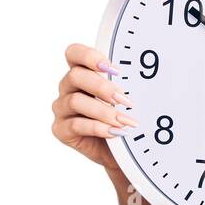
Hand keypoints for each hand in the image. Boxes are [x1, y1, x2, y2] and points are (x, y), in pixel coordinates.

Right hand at [51, 42, 137, 172]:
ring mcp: (62, 109)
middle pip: (75, 76)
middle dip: (102, 87)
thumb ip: (124, 85)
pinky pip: (76, 125)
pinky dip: (98, 128)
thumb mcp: (125, 99)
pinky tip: (115, 132)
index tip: (113, 69)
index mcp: (82, 73)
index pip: (74, 53)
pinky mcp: (61, 130)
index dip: (89, 56)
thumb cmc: (122, 118)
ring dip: (103, 111)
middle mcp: (68, 88)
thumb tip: (143, 80)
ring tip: (124, 121)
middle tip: (125, 100)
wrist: (120, 151)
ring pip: (75, 101)